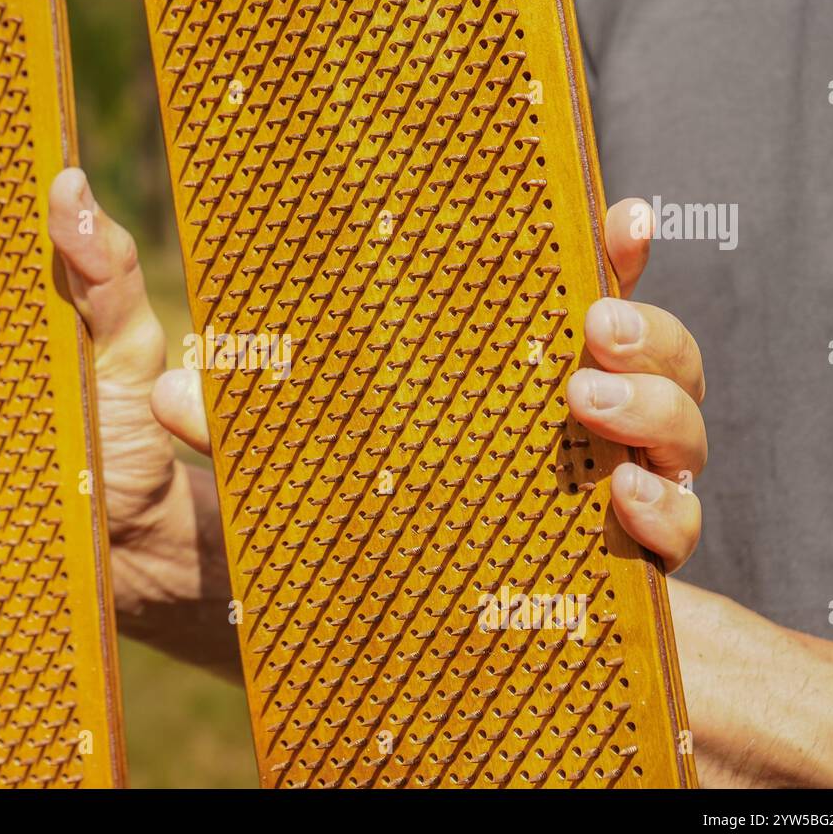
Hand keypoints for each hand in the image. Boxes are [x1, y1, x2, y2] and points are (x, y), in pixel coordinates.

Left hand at [151, 197, 706, 573]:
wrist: (400, 620)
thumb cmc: (350, 505)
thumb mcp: (291, 447)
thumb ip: (243, 409)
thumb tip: (150, 367)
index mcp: (517, 370)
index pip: (581, 292)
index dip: (613, 249)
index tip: (622, 213)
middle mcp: (580, 417)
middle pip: (656, 351)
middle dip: (645, 329)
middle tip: (594, 325)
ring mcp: (612, 481)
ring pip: (682, 429)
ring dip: (653, 407)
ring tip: (587, 401)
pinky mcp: (623, 556)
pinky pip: (677, 528)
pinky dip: (665, 511)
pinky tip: (623, 503)